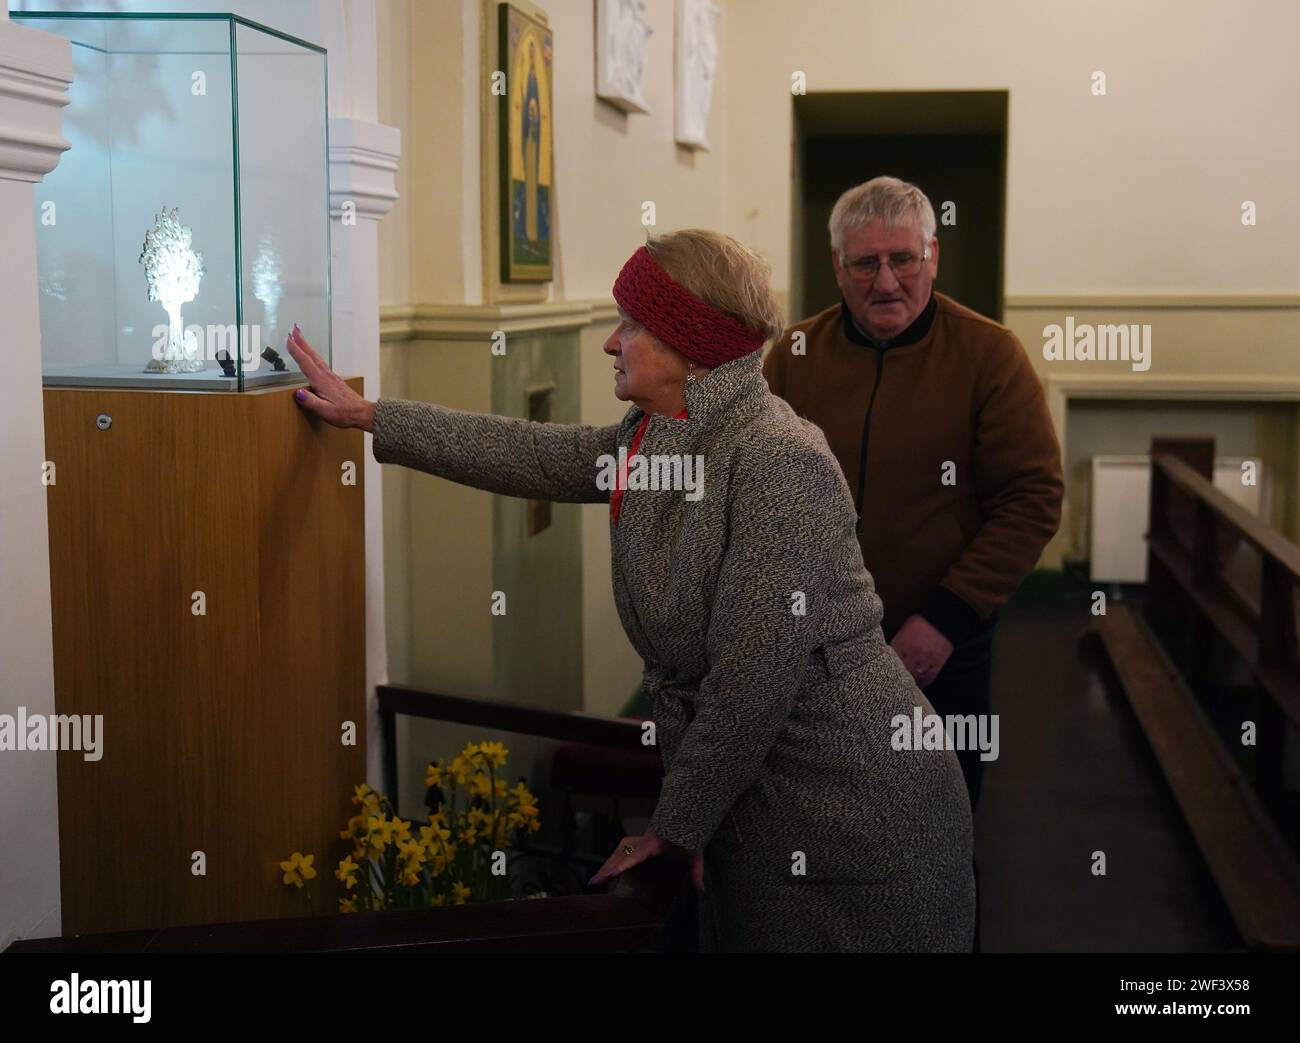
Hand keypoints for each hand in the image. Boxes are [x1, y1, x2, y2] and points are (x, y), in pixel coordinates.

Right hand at [282, 324, 375, 431]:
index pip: (306, 363)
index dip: (296, 350)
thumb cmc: (345, 413)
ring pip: (316, 357)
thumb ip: (311, 402)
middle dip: (301, 341)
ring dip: (307, 346)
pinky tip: (311, 356)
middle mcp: (326, 376)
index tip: (288, 339)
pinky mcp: (334, 379)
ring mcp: (331, 376)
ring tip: (299, 337)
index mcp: (322, 382)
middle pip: (311, 355)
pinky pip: (320, 362)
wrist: (362, 413)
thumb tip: (298, 393)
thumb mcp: (326, 411)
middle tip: (294, 328)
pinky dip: (313, 355)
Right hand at [587, 826, 705, 891]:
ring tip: (597, 879)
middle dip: (608, 868)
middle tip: (595, 882)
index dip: (626, 863)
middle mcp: (644, 840)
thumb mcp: (695, 850)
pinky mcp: (640, 840)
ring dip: (608, 864)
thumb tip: (700, 889)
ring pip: (619, 851)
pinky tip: (607, 869)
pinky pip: (622, 849)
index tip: (614, 871)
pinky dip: (613, 859)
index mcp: (655, 842)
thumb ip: (696, 869)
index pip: (638, 854)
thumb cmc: (690, 830)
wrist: (687, 810)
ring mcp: (640, 839)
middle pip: (622, 854)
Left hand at [890, 614, 953, 688]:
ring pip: (916, 676)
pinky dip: (925, 682)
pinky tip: (921, 686)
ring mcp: (925, 659)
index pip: (892, 661)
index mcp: (902, 644)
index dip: (888, 670)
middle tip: (894, 688)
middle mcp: (913, 653)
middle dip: (899, 680)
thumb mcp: (904, 630)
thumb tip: (890, 653)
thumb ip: (897, 643)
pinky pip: (930, 676)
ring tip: (906, 690)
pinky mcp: (937, 662)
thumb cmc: (921, 622)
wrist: (941, 619)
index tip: (885, 677)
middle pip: (903, 671)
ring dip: (911, 683)